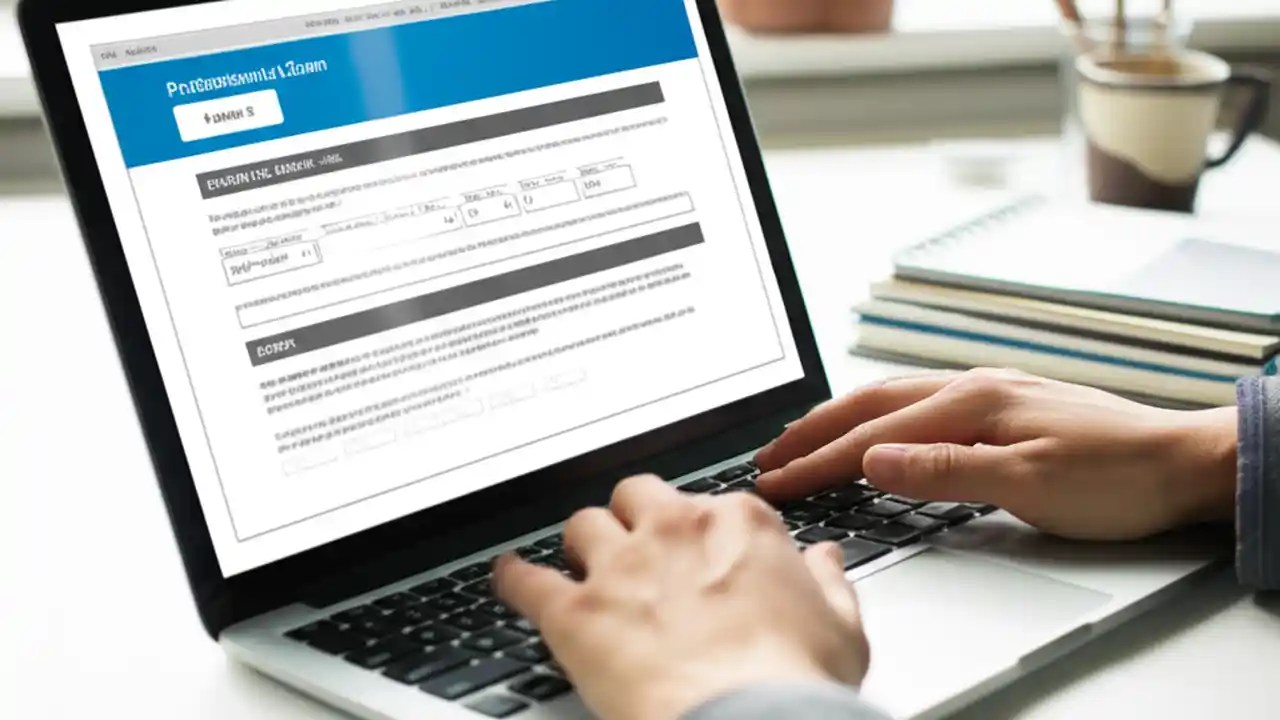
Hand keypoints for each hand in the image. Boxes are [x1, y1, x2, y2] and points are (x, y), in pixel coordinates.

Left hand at [493, 475, 869, 719]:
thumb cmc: (797, 685)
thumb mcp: (842, 630)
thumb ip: (830, 585)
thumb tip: (823, 562)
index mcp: (739, 526)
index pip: (709, 504)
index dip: (699, 532)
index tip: (699, 551)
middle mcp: (675, 531)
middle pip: (637, 496)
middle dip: (634, 518)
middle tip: (636, 545)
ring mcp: (621, 567)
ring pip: (583, 525)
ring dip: (581, 544)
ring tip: (580, 562)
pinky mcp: (576, 613)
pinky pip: (527, 580)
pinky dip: (513, 578)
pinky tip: (507, 575)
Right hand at [755, 369, 1237, 540]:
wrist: (1185, 461)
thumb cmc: (1116, 476)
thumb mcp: (1028, 484)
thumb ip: (944, 470)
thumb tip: (873, 460)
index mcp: (971, 404)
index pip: (872, 436)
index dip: (818, 462)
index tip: (776, 481)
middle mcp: (972, 387)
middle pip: (870, 403)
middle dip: (812, 430)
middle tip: (768, 456)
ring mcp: (987, 391)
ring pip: (892, 398)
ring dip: (841, 418)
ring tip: (804, 437)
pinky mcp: (1002, 404)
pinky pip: (918, 402)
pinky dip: (878, 414)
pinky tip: (876, 426)